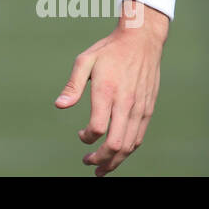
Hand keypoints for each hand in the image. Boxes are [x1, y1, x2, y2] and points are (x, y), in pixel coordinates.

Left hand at [53, 0, 167, 175]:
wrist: (141, 40)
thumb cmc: (109, 50)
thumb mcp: (85, 60)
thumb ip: (73, 85)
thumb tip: (60, 105)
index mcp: (107, 91)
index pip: (98, 128)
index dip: (87, 138)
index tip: (81, 136)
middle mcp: (125, 103)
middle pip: (116, 143)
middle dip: (101, 160)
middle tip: (89, 164)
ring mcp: (139, 107)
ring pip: (130, 144)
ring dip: (116, 161)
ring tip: (103, 168)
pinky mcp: (148, 108)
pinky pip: (139, 136)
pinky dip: (129, 149)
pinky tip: (119, 153)